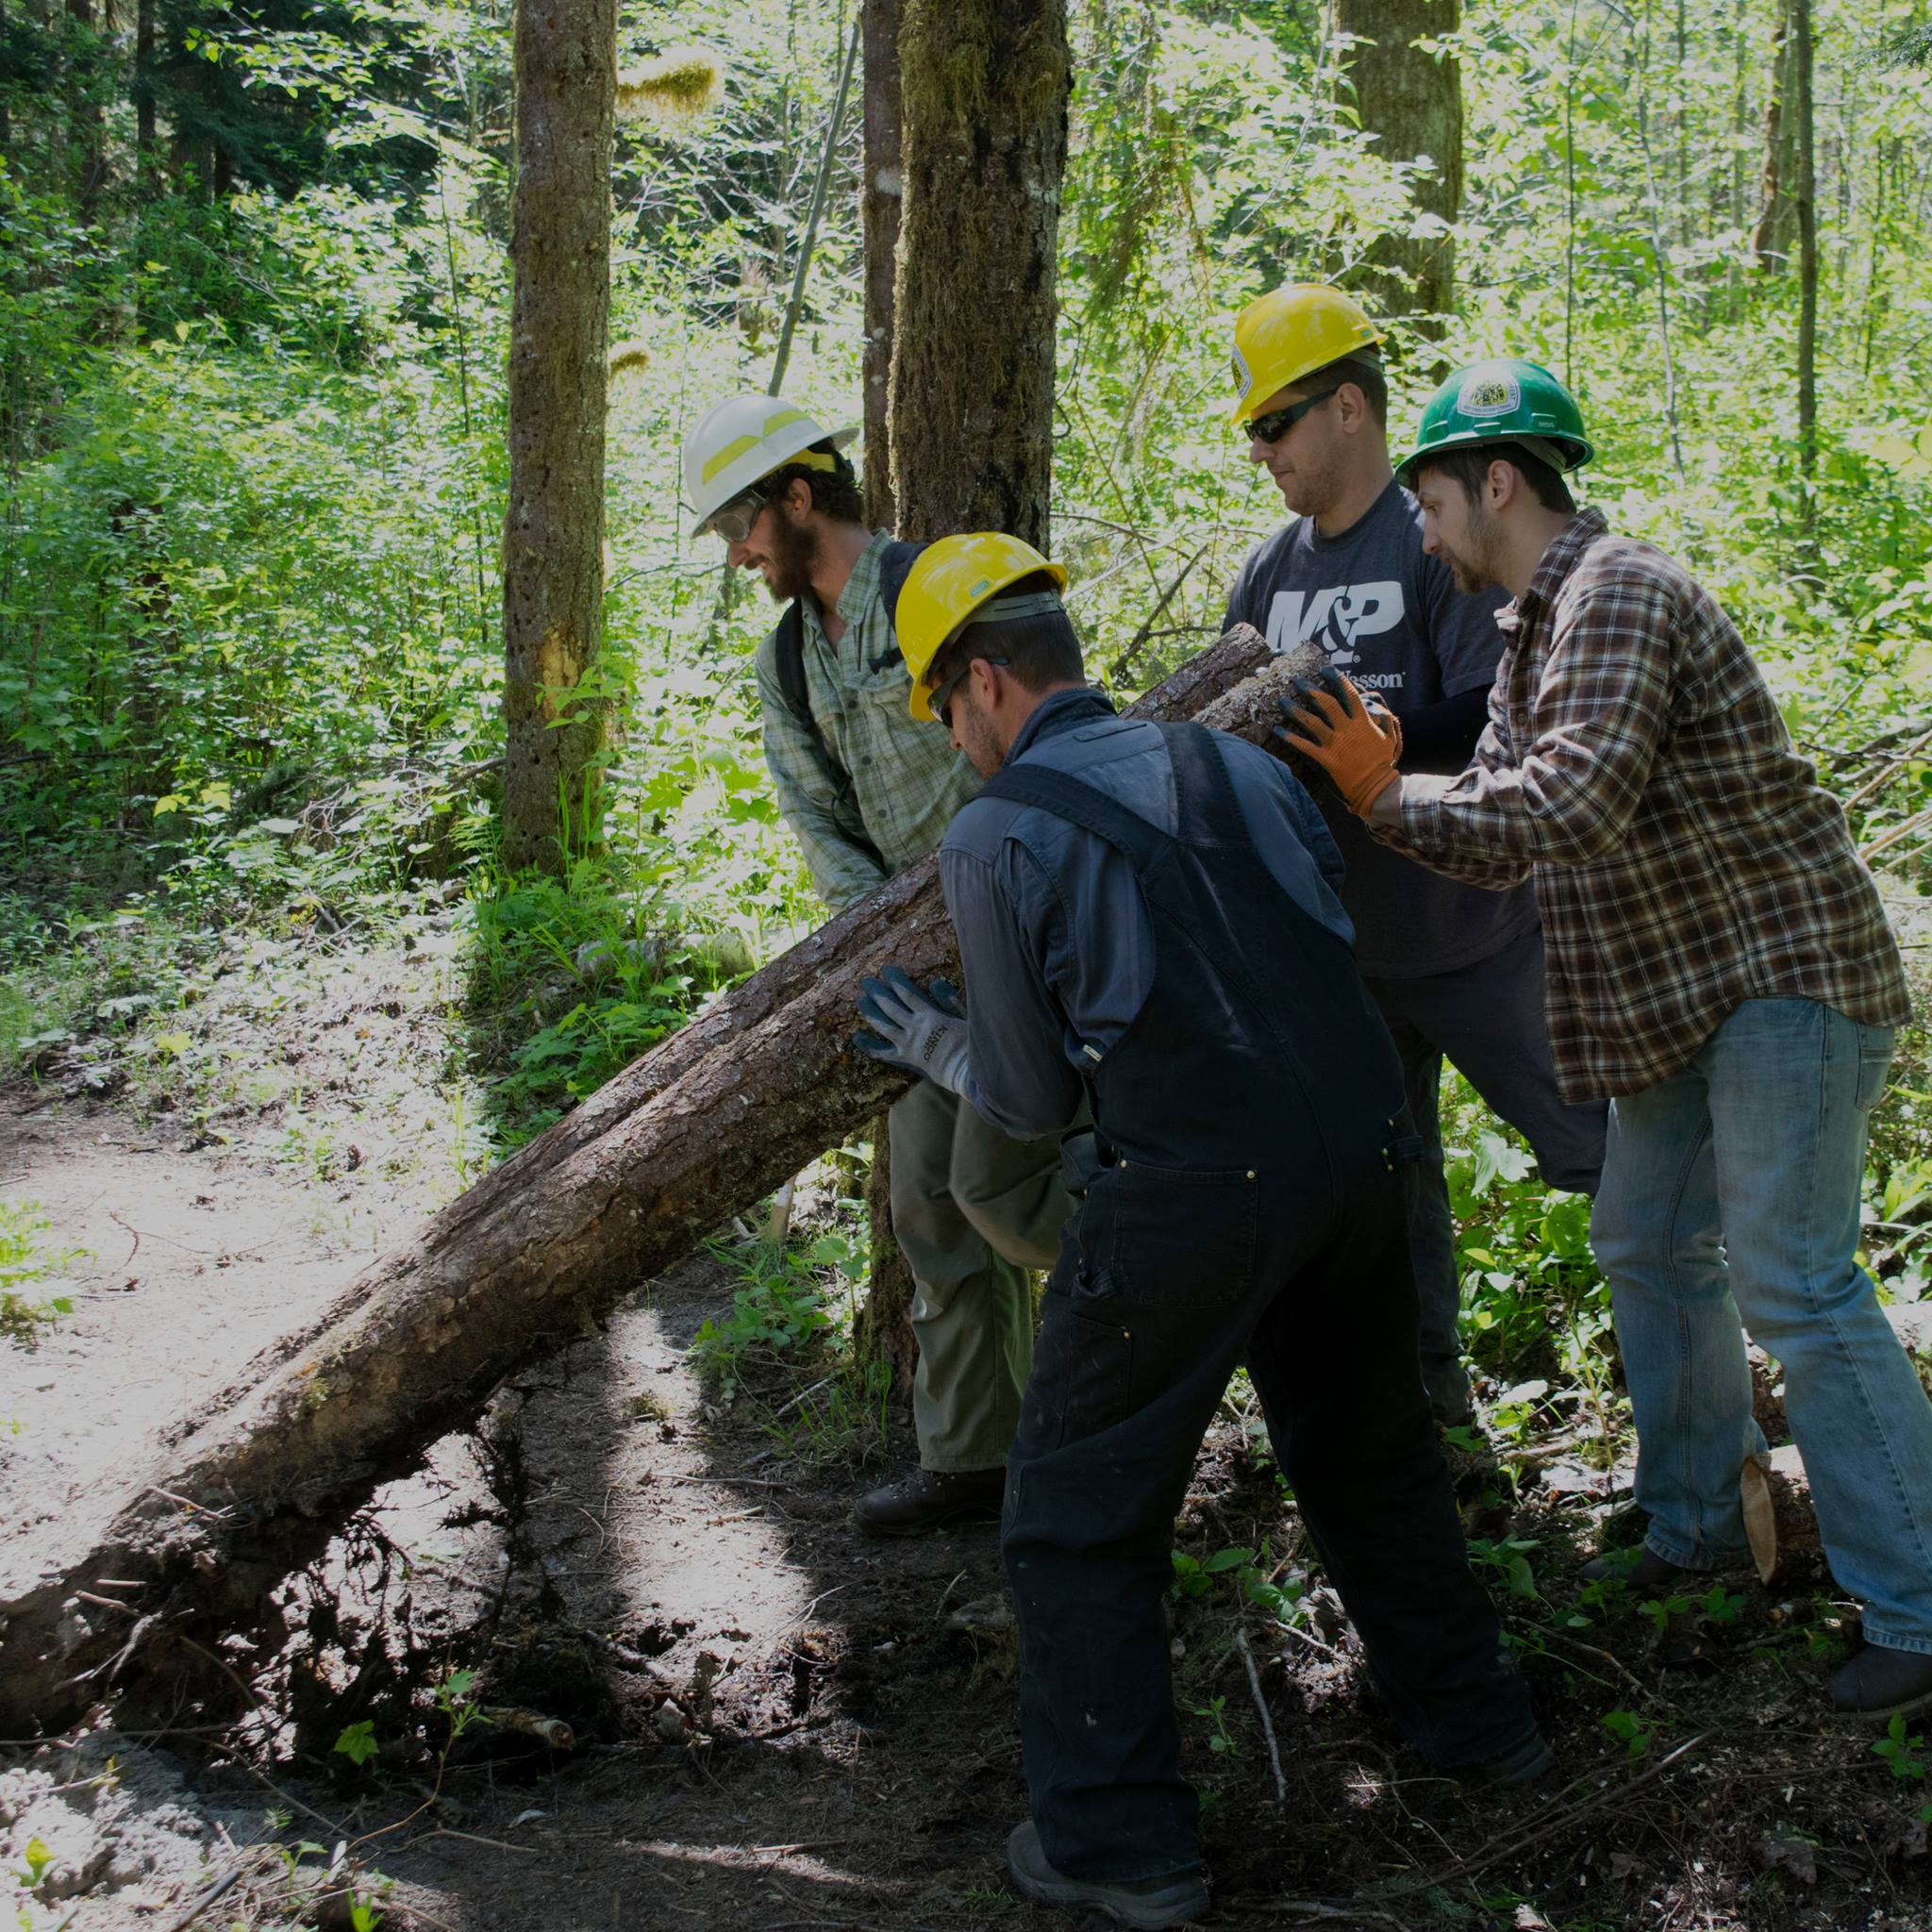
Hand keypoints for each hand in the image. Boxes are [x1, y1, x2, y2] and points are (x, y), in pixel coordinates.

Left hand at [851, 964, 971, 1095]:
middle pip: (890, 1006)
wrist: (967, 1072)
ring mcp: (908, 1044)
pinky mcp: (906, 1059)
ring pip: (883, 1025)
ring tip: (860, 1001)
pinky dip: (869, 1045)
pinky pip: (883, 1052)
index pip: (907, 993)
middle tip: (865, 982)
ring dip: (871, 1012)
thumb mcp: (964, 1017)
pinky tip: (856, 1037)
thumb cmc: (972, 1044)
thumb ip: (949, 1000)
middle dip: (877, 992)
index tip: (886, 969)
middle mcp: (914, 1027)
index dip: (895, 980)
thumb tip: (935, 982)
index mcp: (929, 1015)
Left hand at [1275, 667, 1403, 816]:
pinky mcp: (1324, 759)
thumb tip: (1383, 711)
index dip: (1337, 680)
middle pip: (1325, 703)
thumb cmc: (1383, 765)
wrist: (1376, 788)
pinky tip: (1276, 729)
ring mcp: (1334, 744)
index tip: (1326, 670)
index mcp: (1363, 722)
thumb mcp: (1391, 740)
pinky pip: (1303, 745)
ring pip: (1311, 721)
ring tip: (1282, 701)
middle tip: (1297, 681)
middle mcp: (1346, 730)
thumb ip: (1386, 723)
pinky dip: (1288, 737)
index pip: (1349, 695)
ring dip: (1294, 710)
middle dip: (1310, 690)